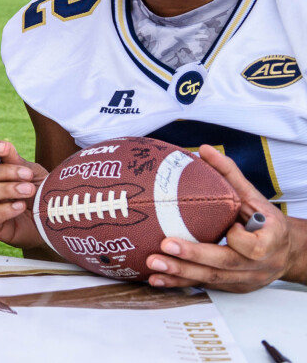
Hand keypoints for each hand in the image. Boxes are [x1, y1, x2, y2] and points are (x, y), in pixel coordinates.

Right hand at [0, 140, 46, 249]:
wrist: (52, 218)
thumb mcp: (31, 173)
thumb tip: (5, 147)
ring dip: (8, 189)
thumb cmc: (39, 192)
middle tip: (28, 175)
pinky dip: (6, 209)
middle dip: (4, 172)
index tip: (5, 148)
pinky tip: (21, 206)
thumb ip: (17, 161)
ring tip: (29, 190)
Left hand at [146, 145, 306, 291]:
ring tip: (153, 264)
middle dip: (194, 256)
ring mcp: (244, 279)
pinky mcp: (231, 287)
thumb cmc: (265, 221)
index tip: (227, 227)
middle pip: (225, 264)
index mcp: (271, 240)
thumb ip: (229, 175)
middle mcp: (259, 265)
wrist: (285, 252)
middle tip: (165, 246)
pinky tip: (156, 279)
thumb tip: (203, 150)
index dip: (239, 239)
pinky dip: (178, 283)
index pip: (255, 246)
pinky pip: (203, 286)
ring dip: (180, 273)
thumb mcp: (253, 196)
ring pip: (211, 279)